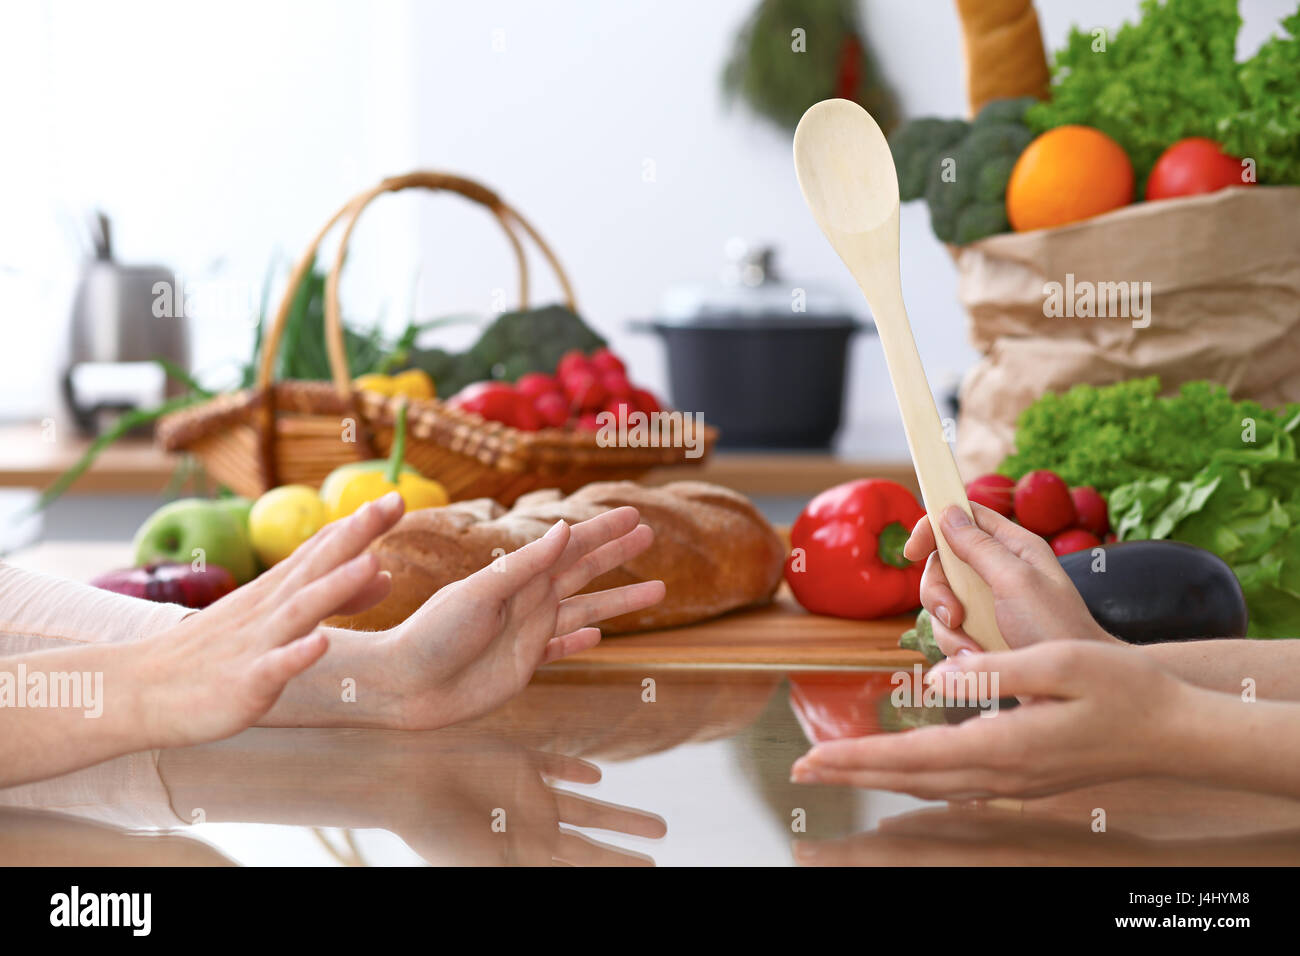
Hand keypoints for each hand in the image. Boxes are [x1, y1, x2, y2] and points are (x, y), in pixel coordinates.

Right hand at [134, 493, 405, 747]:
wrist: (142, 691)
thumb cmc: (219, 654)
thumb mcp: (278, 617)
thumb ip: (333, 595)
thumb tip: (384, 572)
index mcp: (277, 593)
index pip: (322, 550)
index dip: (359, 525)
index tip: (394, 497)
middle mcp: (269, 610)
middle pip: (317, 565)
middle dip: (357, 535)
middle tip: (394, 502)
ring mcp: (257, 644)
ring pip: (301, 610)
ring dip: (337, 586)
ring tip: (373, 563)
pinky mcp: (244, 682)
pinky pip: (273, 668)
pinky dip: (297, 655)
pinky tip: (321, 643)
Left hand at [373, 506, 664, 729]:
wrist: (405, 684)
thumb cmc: (433, 633)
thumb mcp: (480, 593)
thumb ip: (525, 565)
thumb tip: (565, 529)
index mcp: (520, 576)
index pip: (572, 546)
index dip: (604, 530)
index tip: (634, 513)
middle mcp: (529, 599)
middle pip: (584, 570)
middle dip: (617, 553)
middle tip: (651, 533)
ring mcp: (528, 632)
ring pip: (587, 609)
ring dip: (620, 599)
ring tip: (658, 590)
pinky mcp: (524, 665)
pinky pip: (560, 649)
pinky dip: (580, 641)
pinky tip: (599, 636)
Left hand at [791, 640, 1193, 798]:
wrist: (1175, 732)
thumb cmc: (1123, 690)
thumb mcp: (1060, 661)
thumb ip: (995, 670)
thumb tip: (939, 674)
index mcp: (1004, 743)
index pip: (912, 754)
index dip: (858, 757)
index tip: (814, 758)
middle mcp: (1002, 772)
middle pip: (910, 778)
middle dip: (853, 773)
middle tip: (804, 768)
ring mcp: (1013, 782)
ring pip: (929, 785)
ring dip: (880, 777)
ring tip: (839, 769)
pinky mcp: (1024, 778)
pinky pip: (954, 784)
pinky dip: (917, 778)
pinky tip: (904, 772)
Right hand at [903, 503, 1116, 656]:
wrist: (1070, 693)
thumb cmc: (1057, 631)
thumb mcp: (1017, 582)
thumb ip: (981, 547)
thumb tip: (948, 512)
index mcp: (1014, 547)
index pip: (964, 517)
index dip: (934, 527)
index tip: (913, 551)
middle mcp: (999, 571)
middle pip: (942, 564)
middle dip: (938, 592)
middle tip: (954, 614)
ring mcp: (988, 603)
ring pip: (940, 601)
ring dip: (948, 628)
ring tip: (973, 648)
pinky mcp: (982, 632)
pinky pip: (948, 631)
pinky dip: (956, 647)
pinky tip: (978, 659)